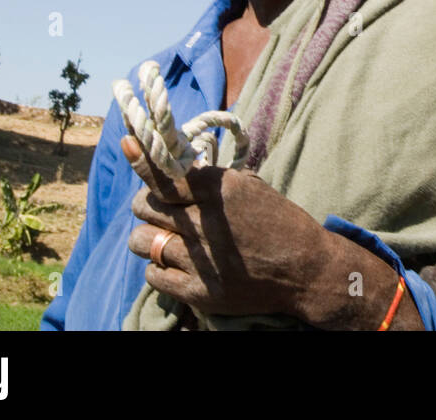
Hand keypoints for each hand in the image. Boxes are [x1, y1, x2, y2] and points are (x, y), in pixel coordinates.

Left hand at [121, 136, 422, 328]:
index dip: (144, 162)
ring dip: (149, 238)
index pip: (163, 174)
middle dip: (149, 205)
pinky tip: (176, 264)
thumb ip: (212, 180)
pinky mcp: (199, 291)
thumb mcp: (251, 187)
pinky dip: (159, 268)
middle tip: (161, 212)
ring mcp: (200, 258)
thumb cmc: (280, 223)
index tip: (129, 145)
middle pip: (145, 206)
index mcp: (220, 190)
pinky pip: (154, 275)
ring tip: (164, 240)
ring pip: (142, 241)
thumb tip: (176, 168)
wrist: (307, 270)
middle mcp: (205, 221)